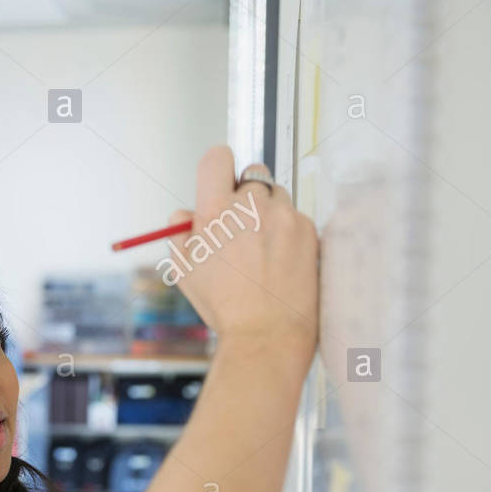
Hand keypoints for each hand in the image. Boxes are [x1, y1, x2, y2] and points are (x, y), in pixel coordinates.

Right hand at [166, 145, 318, 365]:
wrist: (267, 333)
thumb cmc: (224, 306)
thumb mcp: (184, 270)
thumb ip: (181, 233)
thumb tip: (187, 215)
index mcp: (216, 212)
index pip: (217, 158)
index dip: (216, 167)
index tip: (218, 180)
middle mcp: (252, 207)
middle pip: (251, 174)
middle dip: (244, 195)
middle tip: (239, 226)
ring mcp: (285, 216)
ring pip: (276, 196)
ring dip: (268, 212)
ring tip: (261, 250)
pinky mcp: (309, 230)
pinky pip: (296, 218)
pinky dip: (288, 232)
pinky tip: (280, 261)